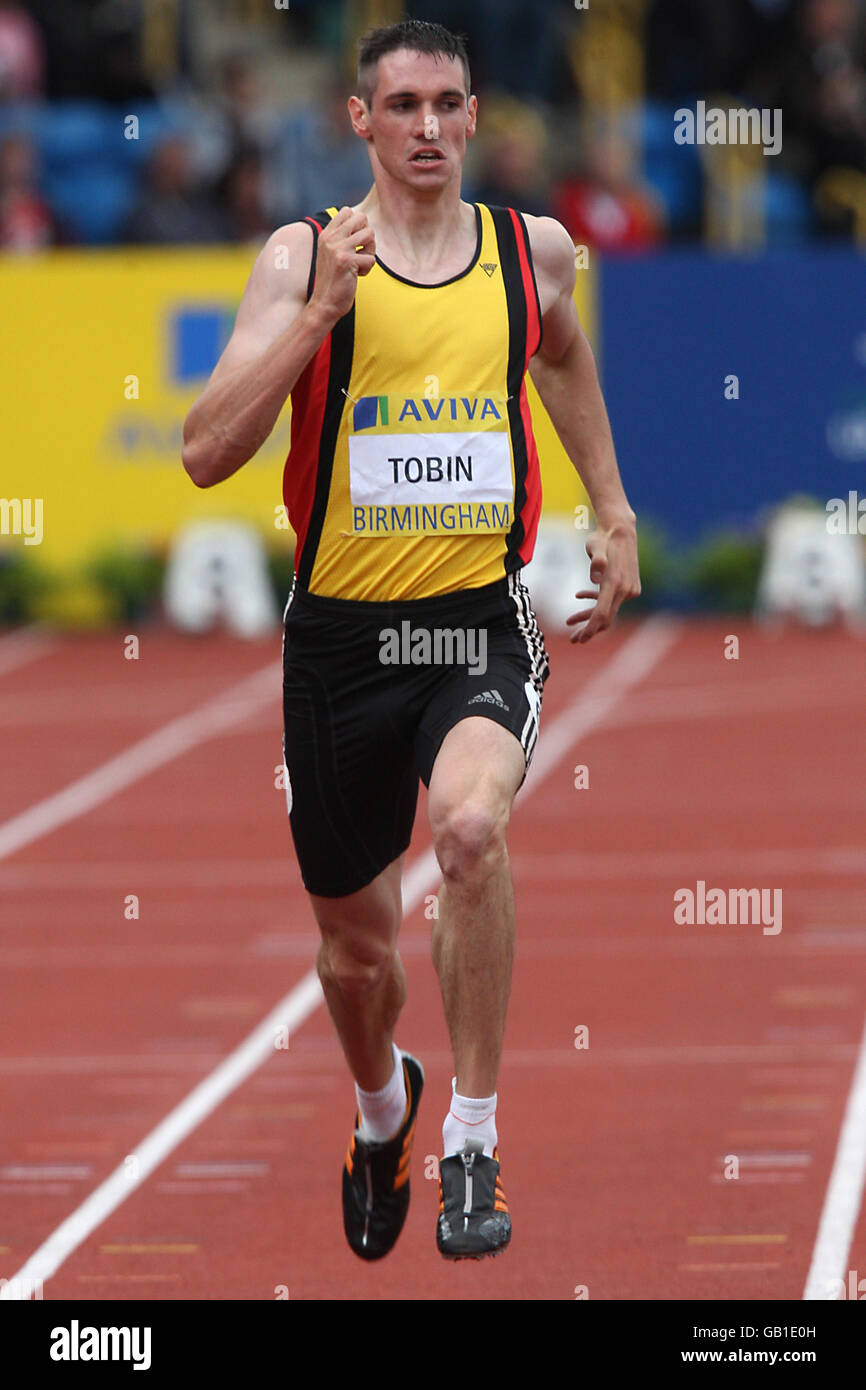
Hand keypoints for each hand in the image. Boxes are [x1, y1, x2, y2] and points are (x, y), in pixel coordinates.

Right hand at [310, 206, 375, 322]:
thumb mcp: (331, 253)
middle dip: (367, 235)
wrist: (324, 304)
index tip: (355, 241)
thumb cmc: (333, 280)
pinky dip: (368, 269)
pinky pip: (371, 258)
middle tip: (361, 251)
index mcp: (326, 234)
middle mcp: (330, 238)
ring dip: (370, 251)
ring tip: (360, 263)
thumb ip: (341, 237)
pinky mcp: (346, 261)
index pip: (347, 211)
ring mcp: (338, 248)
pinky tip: (357, 276)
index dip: (358, 224)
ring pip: (370, 234)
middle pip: (362, 218)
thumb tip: (361, 221)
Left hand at [567, 522, 640, 643]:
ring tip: (569, 623)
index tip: (581, 639)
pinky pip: (611, 601)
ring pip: (608, 610)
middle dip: (589, 630)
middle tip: (573, 640)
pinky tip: (579, 595)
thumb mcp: (595, 545)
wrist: (622, 530)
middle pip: (606, 618)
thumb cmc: (604, 538)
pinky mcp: (629, 587)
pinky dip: (596, 602)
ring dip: (590, 618)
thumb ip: (596, 559)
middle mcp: (625, 590)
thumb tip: (596, 576)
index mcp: (615, 583)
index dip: (591, 629)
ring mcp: (629, 589)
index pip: (602, 614)